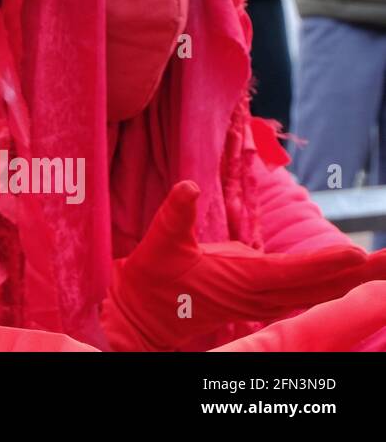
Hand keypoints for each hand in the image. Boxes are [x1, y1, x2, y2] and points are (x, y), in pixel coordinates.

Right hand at [101, 181, 385, 349]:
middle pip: (319, 287)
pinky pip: (309, 294)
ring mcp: (262, 301)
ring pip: (320, 292)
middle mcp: (258, 295)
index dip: (323, 263)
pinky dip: (335, 285)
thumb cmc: (151, 279)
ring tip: (385, 265)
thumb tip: (187, 187)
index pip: (290, 272)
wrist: (142, 315)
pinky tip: (352, 277)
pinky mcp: (261, 300)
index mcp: (239, 281)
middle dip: (360, 275)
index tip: (356, 252)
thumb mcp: (158, 244)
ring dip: (355, 280)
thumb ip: (174, 216)